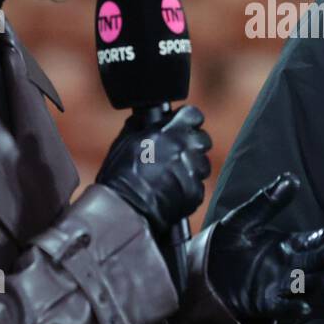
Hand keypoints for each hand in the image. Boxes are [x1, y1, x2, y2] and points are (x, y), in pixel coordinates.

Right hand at [96, 105, 211, 238]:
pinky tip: (172, 192)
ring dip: (192, 168)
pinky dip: (188, 188)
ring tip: (172, 177)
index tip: (183, 128)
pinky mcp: (196, 192)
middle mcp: (186, 147)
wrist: (124, 208)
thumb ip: (140, 126)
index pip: (193, 115)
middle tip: (177, 155)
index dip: (188, 122)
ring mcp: (193, 170)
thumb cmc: (120, 174)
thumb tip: (145, 118)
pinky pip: (198, 186)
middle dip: (193, 145)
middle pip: (203, 139)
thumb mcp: (124, 141)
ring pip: (203, 164)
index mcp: (170, 130)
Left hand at [201, 173, 323, 322]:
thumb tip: (291, 178)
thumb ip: (267, 202)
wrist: (199, 269)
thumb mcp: (244, 219)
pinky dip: (293, 307)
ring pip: (303, 284)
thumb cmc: (224, 242)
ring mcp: (277, 286)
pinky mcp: (264, 304)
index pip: (311, 240)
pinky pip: (283, 307)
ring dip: (316, 282)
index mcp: (284, 244)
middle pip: (312, 262)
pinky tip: (304, 305)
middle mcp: (286, 265)